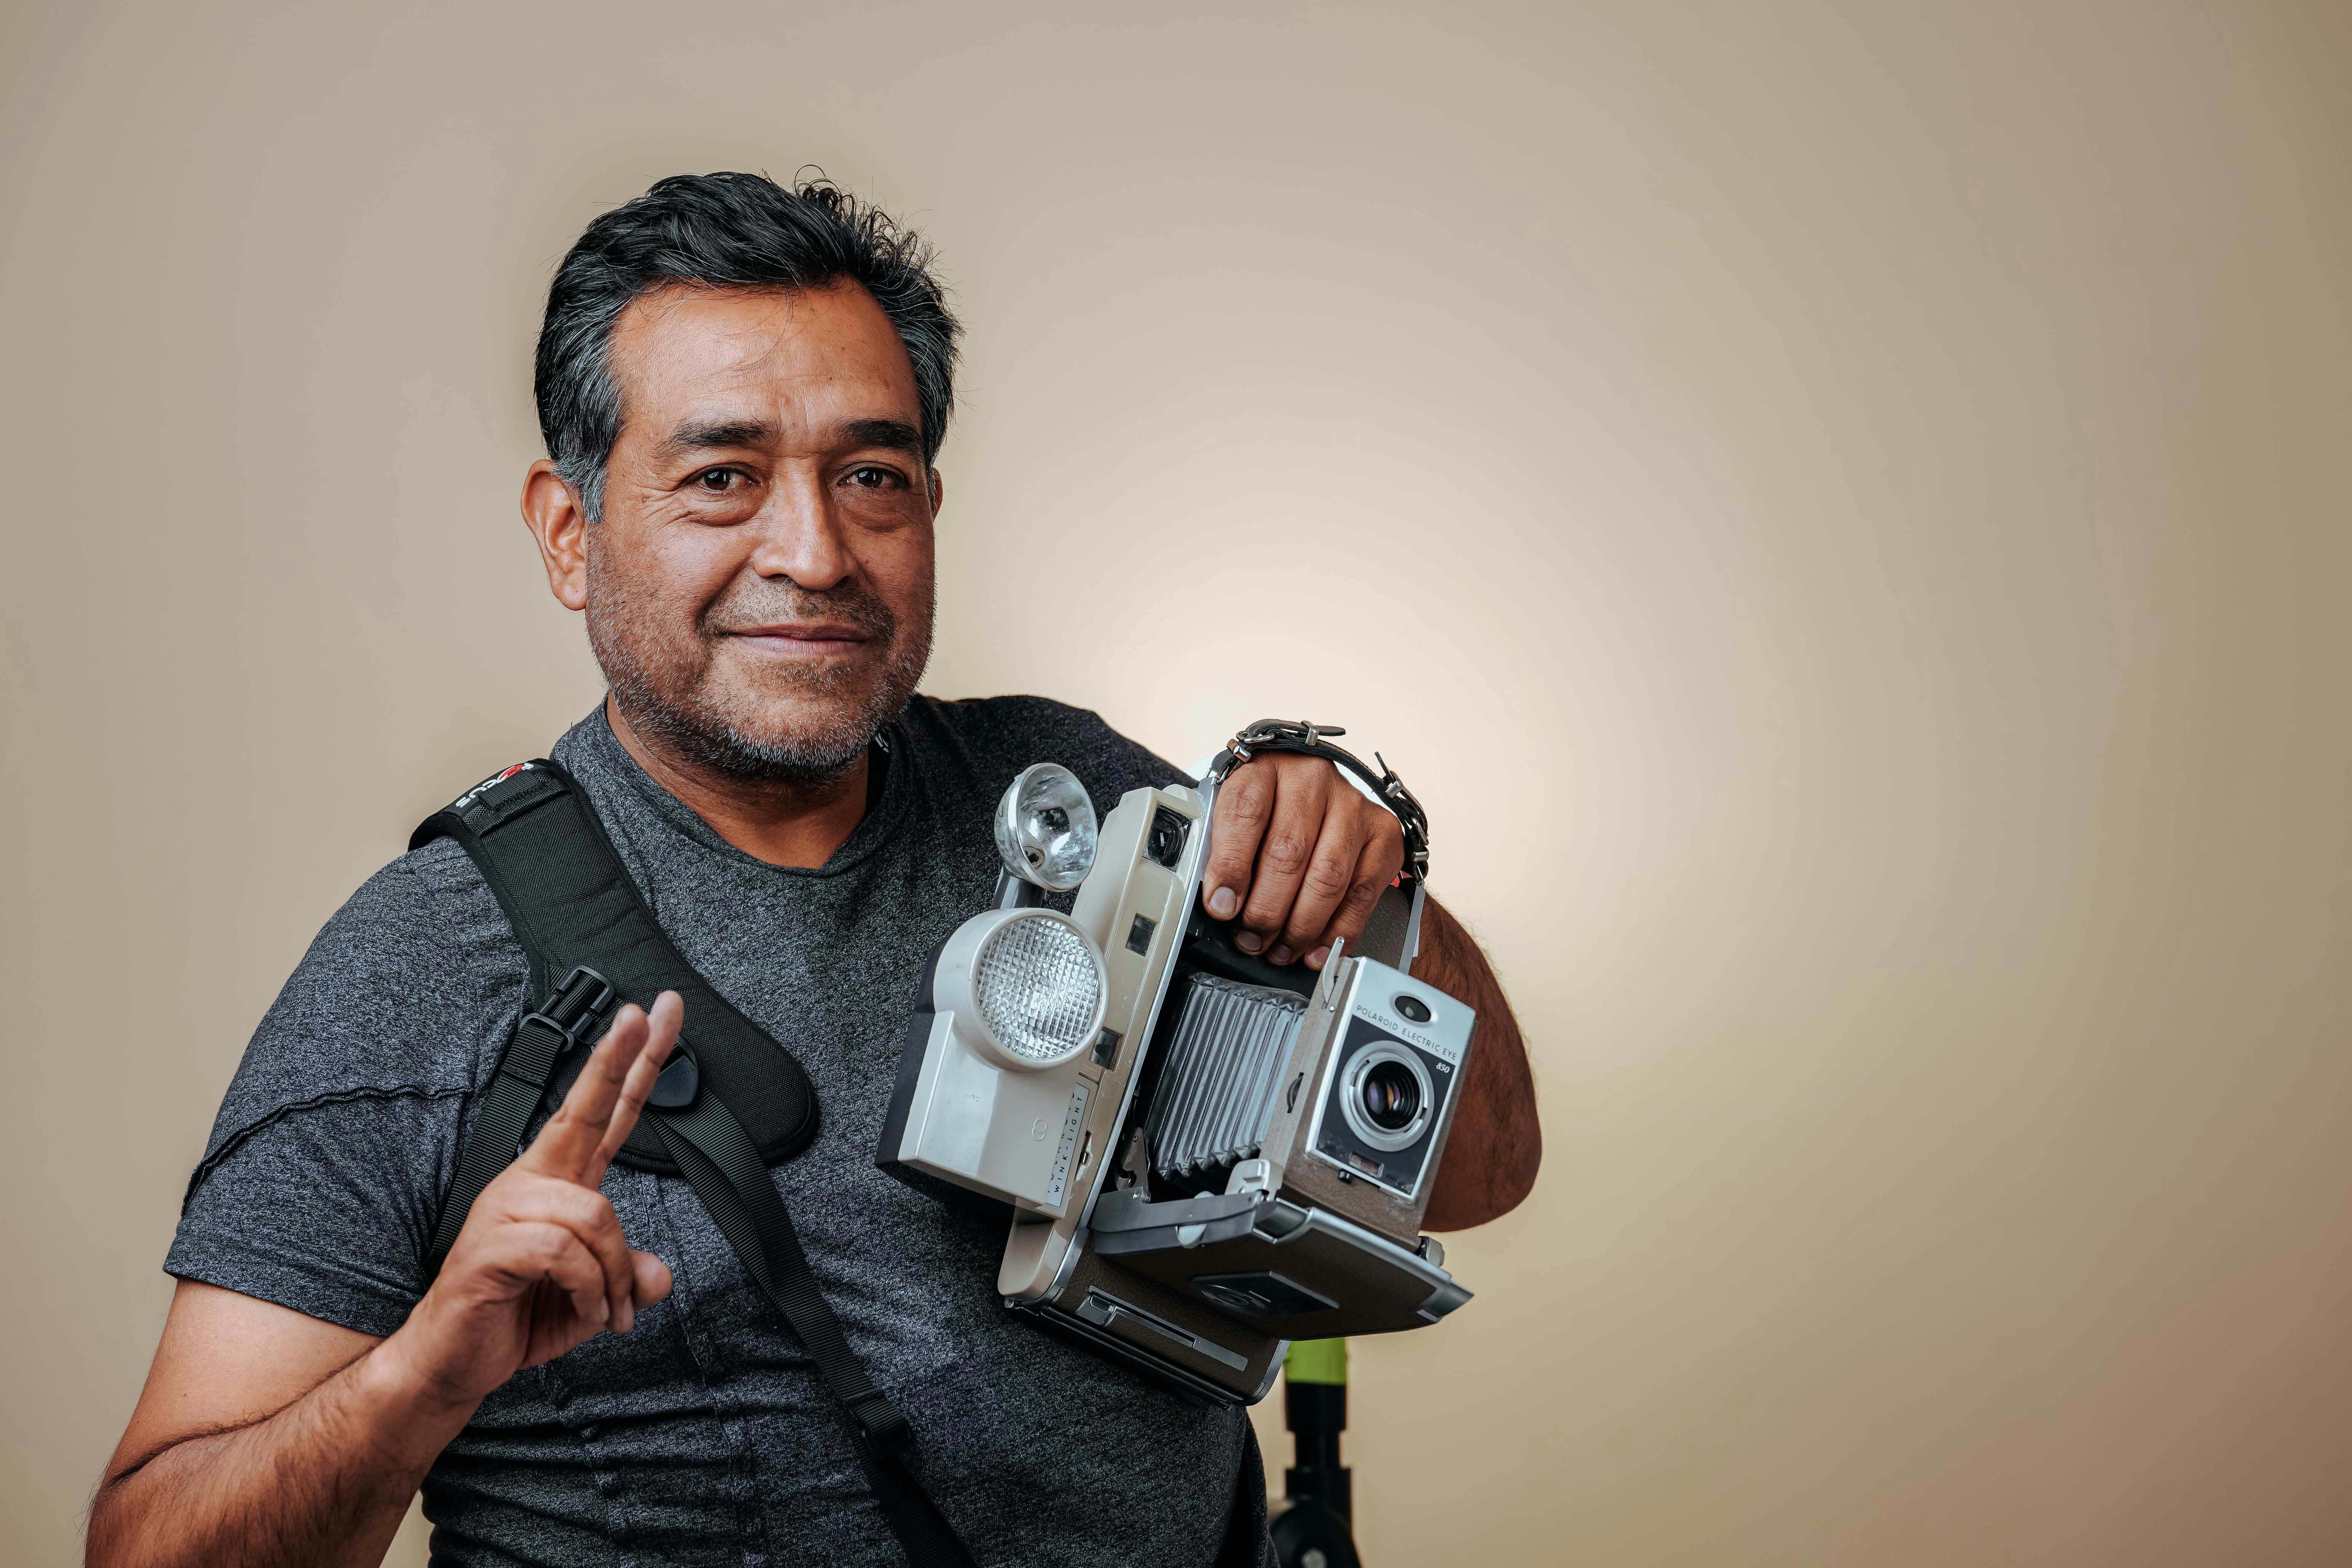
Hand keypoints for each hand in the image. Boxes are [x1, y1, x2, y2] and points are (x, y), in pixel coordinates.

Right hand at [386, 994, 682, 1409]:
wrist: (455, 1360)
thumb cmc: (518, 1316)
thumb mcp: (596, 1299)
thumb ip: (630, 1279)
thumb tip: (659, 1275)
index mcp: (561, 1182)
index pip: (605, 1112)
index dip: (632, 1063)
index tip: (656, 1013)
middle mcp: (533, 1183)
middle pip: (584, 1112)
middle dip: (616, 1061)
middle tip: (641, 1015)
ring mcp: (506, 1209)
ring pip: (592, 1213)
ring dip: (612, 1275)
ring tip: (606, 1311)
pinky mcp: (490, 1245)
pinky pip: (561, 1251)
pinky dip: (587, 1288)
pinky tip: (583, 1310)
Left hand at [1200, 753, 1405, 969]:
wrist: (1312, 787)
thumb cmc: (1266, 809)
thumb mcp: (1232, 815)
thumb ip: (1221, 852)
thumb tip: (1221, 906)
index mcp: (1265, 768)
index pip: (1246, 813)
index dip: (1231, 867)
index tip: (1221, 908)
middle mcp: (1313, 779)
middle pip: (1288, 853)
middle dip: (1266, 910)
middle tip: (1251, 939)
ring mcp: (1353, 805)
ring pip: (1327, 878)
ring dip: (1300, 926)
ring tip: (1280, 951)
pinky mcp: (1383, 832)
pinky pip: (1363, 893)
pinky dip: (1338, 931)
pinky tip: (1317, 950)